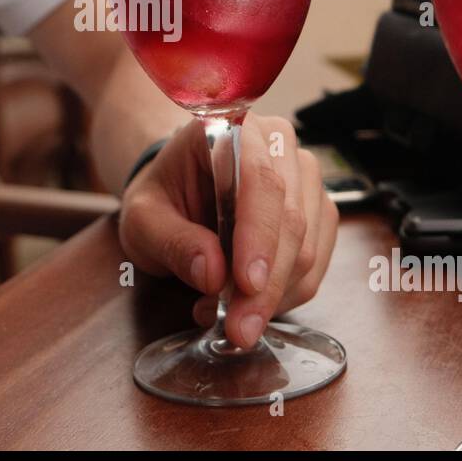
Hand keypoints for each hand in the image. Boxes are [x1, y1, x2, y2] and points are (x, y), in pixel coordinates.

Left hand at [118, 114, 337, 348]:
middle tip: (238, 329)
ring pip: (310, 248)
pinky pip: (318, 264)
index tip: (247, 285)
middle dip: (267, 285)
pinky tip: (249, 305)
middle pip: (292, 220)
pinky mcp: (318, 212)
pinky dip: (287, 295)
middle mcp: (280, 145)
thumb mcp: (143, 219)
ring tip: (228, 317)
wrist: (179, 190)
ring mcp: (305, 179)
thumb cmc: (162, 197)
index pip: (261, 182)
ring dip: (276, 296)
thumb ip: (172, 241)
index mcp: (234, 130)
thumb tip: (213, 274)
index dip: (259, 236)